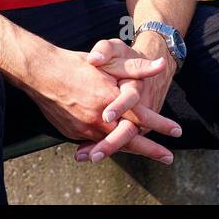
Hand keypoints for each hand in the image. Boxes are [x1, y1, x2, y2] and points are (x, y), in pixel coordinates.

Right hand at [26, 47, 176, 164]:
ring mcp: (85, 128)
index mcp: (110, 98)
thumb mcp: (108, 62)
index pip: (141, 116)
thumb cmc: (76, 65)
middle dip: (151, 149)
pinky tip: (113, 147)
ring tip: (146, 154)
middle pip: (130, 139)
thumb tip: (161, 64)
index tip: (177, 131)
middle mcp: (99, 117)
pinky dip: (105, 145)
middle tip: (168, 157)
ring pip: (112, 144)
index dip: (161, 124)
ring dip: (130, 149)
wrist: (42, 73)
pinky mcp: (73, 133)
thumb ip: (136, 68)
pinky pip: (93, 143)